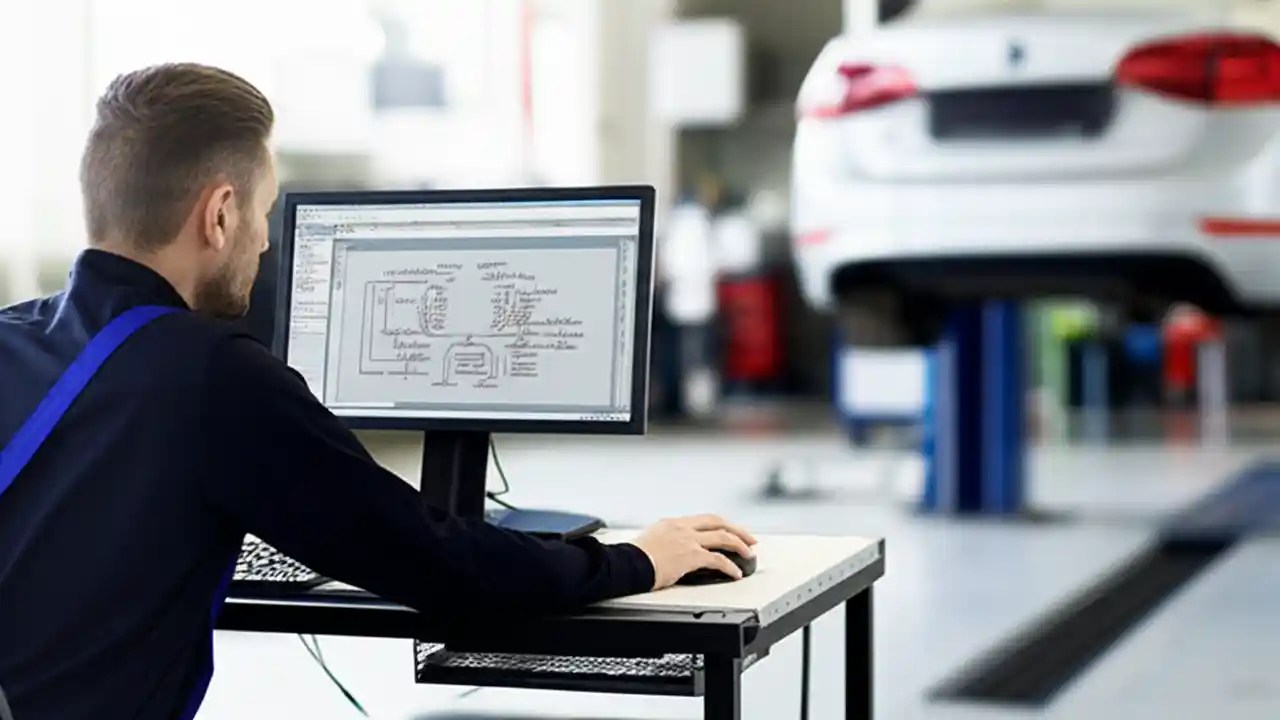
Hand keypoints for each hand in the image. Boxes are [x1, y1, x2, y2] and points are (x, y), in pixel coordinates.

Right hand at [629, 514, 757, 589]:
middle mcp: (682, 528)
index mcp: (672, 523)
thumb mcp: (650, 541)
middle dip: (737, 530)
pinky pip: (718, 559)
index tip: (729, 530)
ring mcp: (687, 540)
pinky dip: (730, 567)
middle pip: (718, 522)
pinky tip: (735, 573)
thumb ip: (665, 541)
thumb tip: (671, 551)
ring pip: (723, 537)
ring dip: (740, 545)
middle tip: (750, 538)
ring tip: (749, 553)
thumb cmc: (632, 558)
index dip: (720, 524)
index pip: (703, 519)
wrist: (626, 564)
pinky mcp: (690, 556)